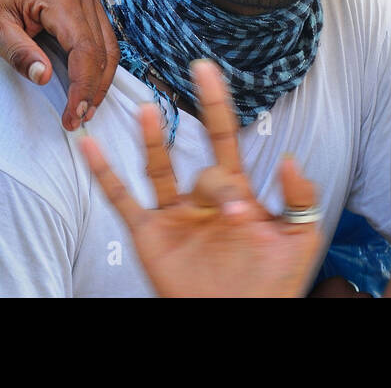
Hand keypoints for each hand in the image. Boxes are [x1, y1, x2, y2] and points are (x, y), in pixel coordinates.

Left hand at [0, 0, 119, 129]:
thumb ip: (19, 53)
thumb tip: (44, 76)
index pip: (85, 49)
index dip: (83, 85)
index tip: (73, 115)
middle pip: (102, 51)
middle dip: (92, 89)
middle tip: (77, 120)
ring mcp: (87, 0)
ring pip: (109, 48)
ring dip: (100, 82)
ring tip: (84, 110)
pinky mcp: (86, 9)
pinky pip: (103, 42)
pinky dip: (98, 68)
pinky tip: (86, 90)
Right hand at [79, 59, 323, 296]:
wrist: (240, 321)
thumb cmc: (272, 286)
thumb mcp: (299, 239)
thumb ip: (300, 199)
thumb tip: (289, 158)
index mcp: (237, 194)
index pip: (225, 139)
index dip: (217, 104)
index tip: (207, 70)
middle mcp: (203, 200)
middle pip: (204, 163)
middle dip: (210, 147)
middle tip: (221, 148)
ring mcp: (175, 216)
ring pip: (159, 170)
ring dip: (153, 141)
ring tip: (146, 112)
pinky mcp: (150, 236)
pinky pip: (123, 200)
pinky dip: (105, 174)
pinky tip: (90, 146)